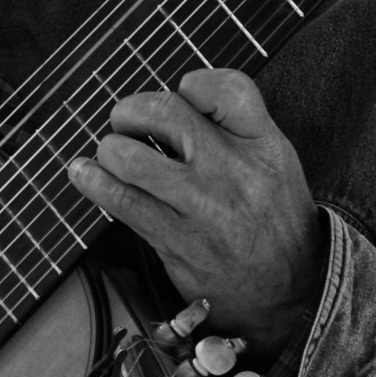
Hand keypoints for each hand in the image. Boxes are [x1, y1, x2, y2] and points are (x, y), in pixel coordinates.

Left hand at [65, 68, 321, 354]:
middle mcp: (234, 171)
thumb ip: (235, 126)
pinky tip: (84, 175)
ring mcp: (202, 206)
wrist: (291, 292)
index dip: (194, 84)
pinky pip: (122, 202)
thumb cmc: (273, 221)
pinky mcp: (176, 240)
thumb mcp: (276, 163)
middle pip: (166, 112)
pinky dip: (93, 182)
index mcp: (264, 145)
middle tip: (125, 122)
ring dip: (110, 149)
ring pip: (132, 157)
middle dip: (131, 111)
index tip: (181, 97)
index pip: (227, 88)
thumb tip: (172, 99)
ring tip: (111, 155)